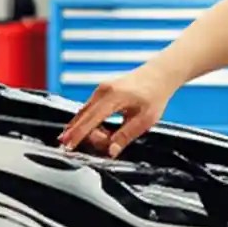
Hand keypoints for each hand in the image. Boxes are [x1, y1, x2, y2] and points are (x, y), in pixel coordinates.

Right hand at [57, 64, 179, 157]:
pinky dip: (92, 123)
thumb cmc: (154, 95)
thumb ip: (126, 136)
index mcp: (113, 97)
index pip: (90, 120)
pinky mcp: (100, 91)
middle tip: (106, 143)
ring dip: (92, 130)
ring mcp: (100, 89)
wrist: (159, 75)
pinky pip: (89, 110)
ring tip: (109, 136)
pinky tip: (104, 130)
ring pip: (85, 115)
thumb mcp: (145, 120)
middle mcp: (102, 90)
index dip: (78, 135)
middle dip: (88, 136)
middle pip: (83, 118)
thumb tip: (112, 151)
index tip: (68, 147)